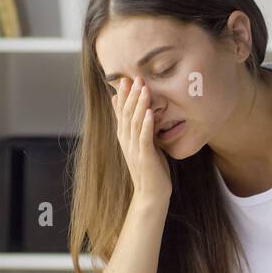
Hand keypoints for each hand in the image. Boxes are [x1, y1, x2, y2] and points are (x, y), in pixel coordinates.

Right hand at [113, 76, 171, 205]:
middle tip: (134, 78)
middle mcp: (126, 141)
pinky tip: (150, 112)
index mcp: (125, 137)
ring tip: (143, 89)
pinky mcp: (145, 157)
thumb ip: (138, 129)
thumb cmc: (150, 168)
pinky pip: (144, 138)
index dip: (122, 96)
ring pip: (134, 123)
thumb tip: (138, 114)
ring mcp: (134, 149)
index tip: (124, 79)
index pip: (120, 113)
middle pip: (126, 114)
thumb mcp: (142, 145)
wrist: (151, 194)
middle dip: (130, 95)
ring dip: (139, 105)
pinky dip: (146, 124)